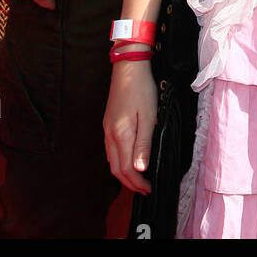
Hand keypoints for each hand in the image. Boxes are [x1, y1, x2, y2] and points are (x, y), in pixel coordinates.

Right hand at [104, 61, 156, 193]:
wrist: (128, 67)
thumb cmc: (142, 89)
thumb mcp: (148, 117)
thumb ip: (143, 144)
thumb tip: (140, 169)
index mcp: (120, 135)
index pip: (126, 169)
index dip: (137, 183)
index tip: (149, 188)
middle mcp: (110, 135)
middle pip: (115, 168)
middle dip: (129, 183)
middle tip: (144, 189)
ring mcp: (107, 128)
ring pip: (111, 160)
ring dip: (123, 173)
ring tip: (137, 179)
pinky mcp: (108, 123)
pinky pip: (110, 149)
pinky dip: (118, 161)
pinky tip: (127, 160)